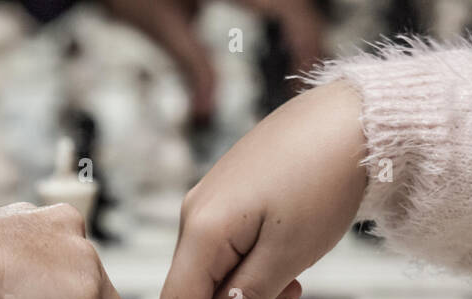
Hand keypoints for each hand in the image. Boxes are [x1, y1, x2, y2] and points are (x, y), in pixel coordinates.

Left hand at [97, 0, 327, 123]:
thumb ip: (192, 67)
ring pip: (288, 0)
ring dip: (297, 28)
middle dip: (307, 38)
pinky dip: (280, 18)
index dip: (304, 42)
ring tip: (297, 65)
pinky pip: (270, 0)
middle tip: (303, 79)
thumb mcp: (164, 26)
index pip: (289, 7)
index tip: (301, 77)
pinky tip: (277, 45)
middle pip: (296, 3)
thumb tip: (206, 113)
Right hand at [154, 80, 364, 298]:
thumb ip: (249, 296)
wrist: (354, 119)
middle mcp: (197, 214)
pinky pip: (229, 249)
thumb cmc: (325, 177)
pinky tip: (288, 273)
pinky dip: (253, 272)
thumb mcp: (290, 253)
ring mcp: (213, 202)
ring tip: (294, 298)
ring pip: (215, 273)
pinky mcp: (232, 196)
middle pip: (196, 294)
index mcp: (204, 229)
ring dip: (248, 298)